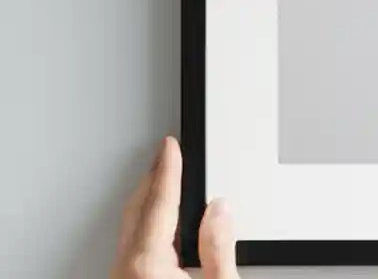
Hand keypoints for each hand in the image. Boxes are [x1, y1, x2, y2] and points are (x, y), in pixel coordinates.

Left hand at [110, 137, 238, 278]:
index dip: (169, 169)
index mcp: (147, 264)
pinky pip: (131, 242)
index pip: (161, 203)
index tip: (170, 146)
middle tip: (166, 154)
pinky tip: (157, 218)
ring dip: (148, 199)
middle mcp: (127, 269)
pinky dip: (144, 221)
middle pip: (139, 209)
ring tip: (162, 178)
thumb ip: (219, 249)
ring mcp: (122, 276)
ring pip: (131, 225)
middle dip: (154, 178)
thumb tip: (219, 211)